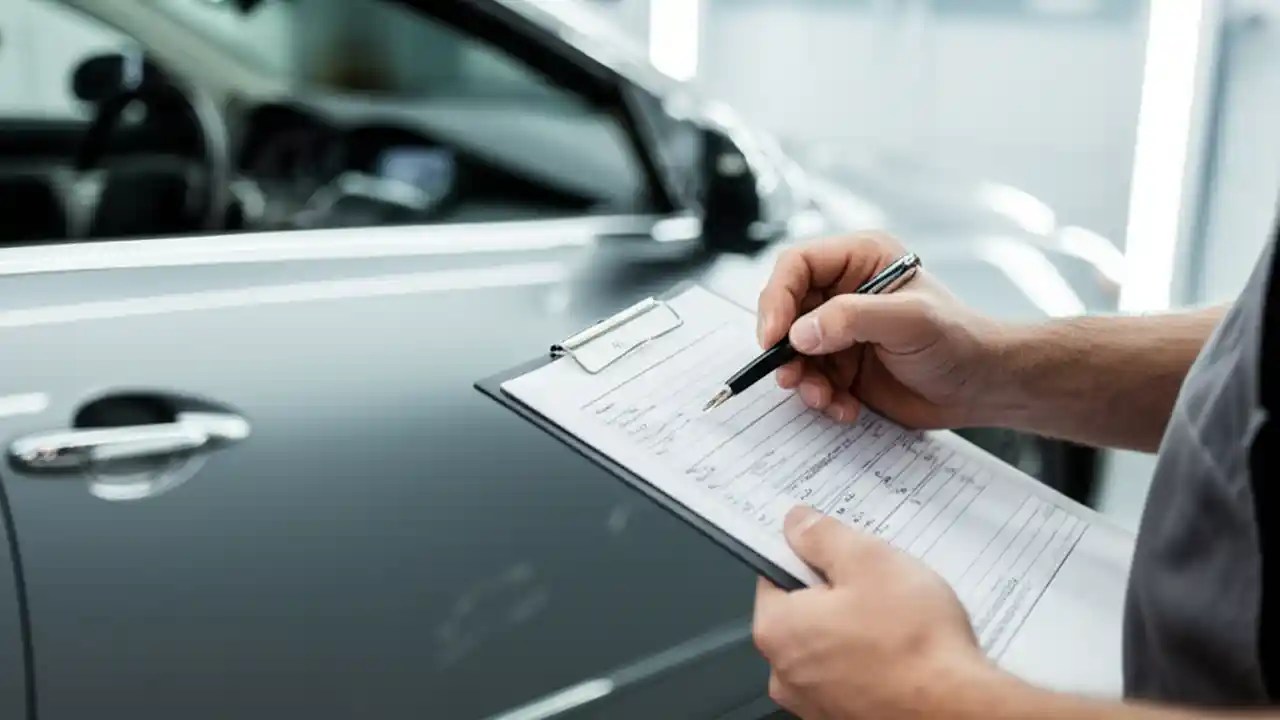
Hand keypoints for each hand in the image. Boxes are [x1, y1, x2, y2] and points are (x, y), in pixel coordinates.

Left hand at [752, 506, 1006, 719]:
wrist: (957, 712)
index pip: (775, 575)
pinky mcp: (847, 718)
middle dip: (836, 595)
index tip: (840, 552)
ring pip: (829, 647)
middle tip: (878, 584)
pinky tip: (904, 653)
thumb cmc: (912, 641)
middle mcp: (785, 673)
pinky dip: (871, 663)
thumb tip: (796, 523)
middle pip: (802, 614)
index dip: (810, 557)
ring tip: (899, 620)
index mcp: (777, 629)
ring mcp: (815, 703)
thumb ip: (823, 538)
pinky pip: (851, 676)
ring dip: (856, 630)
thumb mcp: (868, 562)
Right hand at [757, 232, 1002, 428]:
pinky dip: (822, 398)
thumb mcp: (908, 322)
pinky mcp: (843, 365)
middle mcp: (844, 291)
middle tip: (789, 376)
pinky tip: (846, 408)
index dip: (777, 298)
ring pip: (793, 350)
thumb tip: (798, 334)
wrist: (982, 388)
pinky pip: (812, 379)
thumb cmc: (958, 341)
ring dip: (802, 379)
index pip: (798, 266)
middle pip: (787, 310)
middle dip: (784, 347)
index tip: (773, 337)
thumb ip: (851, 319)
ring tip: (824, 398)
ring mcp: (841, 330)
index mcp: (860, 260)